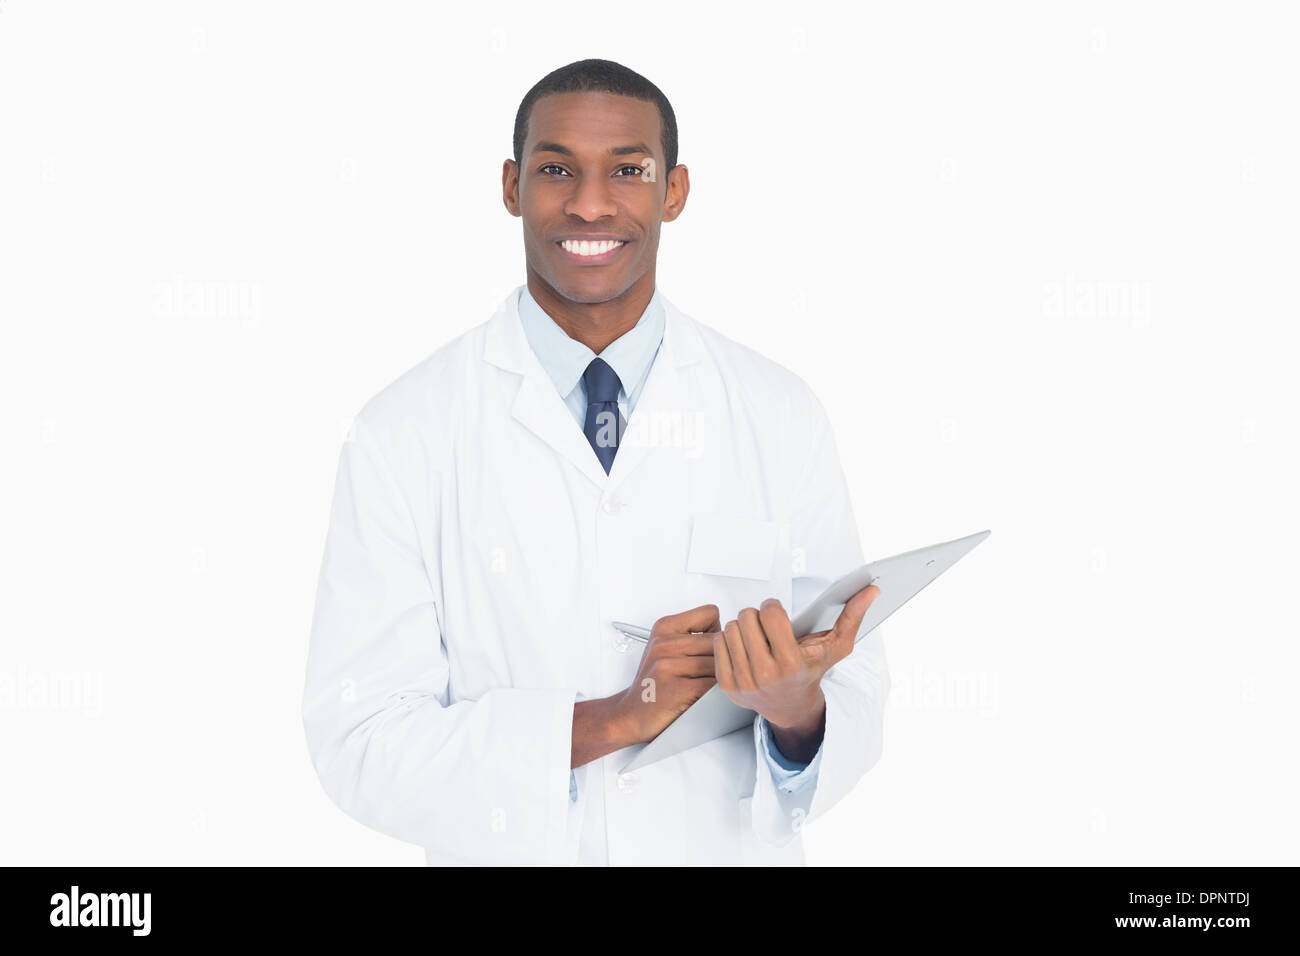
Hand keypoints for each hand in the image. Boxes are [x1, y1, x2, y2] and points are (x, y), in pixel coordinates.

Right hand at [613, 604, 720, 744]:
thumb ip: (695, 634)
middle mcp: (665, 644)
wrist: (632, 714)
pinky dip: (714, 692)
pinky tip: (699, 696)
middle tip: (704, 672)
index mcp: (664, 627)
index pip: (710, 613)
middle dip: (719, 657)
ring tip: (699, 685)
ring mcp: (669, 666)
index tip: (705, 646)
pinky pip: (715, 684)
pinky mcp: (679, 689)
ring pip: (720, 663)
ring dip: (718, 677)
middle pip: (719, 640)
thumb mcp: (667, 647)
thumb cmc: (656, 681)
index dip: (715, 630)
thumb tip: (731, 631)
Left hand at [715, 584, 880, 731]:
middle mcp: (764, 675)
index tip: (778, 613)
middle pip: (747, 617)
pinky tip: (744, 649)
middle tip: (766, 627)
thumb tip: (872, 590)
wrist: (790, 706)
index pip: (770, 612)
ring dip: (742, 628)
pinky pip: (718, 644)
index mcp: (790, 663)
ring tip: (756, 639)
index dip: (774, 606)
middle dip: (757, 616)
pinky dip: (729, 641)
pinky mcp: (727, 686)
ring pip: (731, 629)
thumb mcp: (835, 646)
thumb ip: (853, 616)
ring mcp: (743, 683)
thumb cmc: (812, 670)